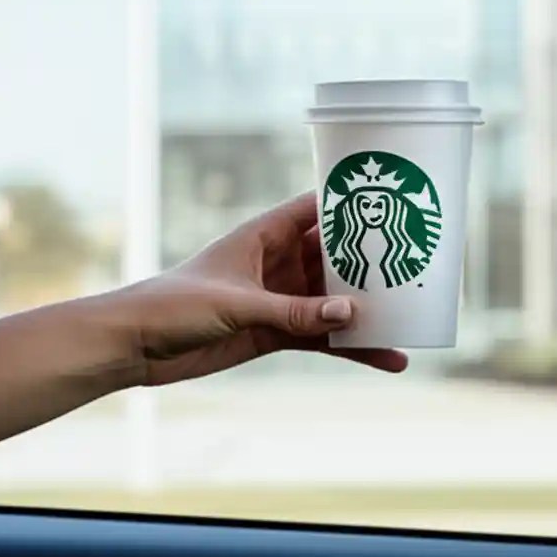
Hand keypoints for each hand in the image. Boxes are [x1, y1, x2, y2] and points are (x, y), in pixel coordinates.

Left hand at [102, 192, 407, 385]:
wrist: (136, 346)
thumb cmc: (175, 304)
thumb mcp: (238, 305)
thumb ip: (294, 311)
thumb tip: (351, 314)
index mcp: (264, 235)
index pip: (317, 209)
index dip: (353, 202)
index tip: (395, 198)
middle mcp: (277, 262)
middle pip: (336, 256)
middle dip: (374, 261)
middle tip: (420, 263)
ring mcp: (279, 299)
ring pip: (335, 300)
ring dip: (369, 310)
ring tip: (415, 317)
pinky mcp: (275, 333)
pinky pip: (323, 337)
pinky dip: (353, 347)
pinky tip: (386, 358)